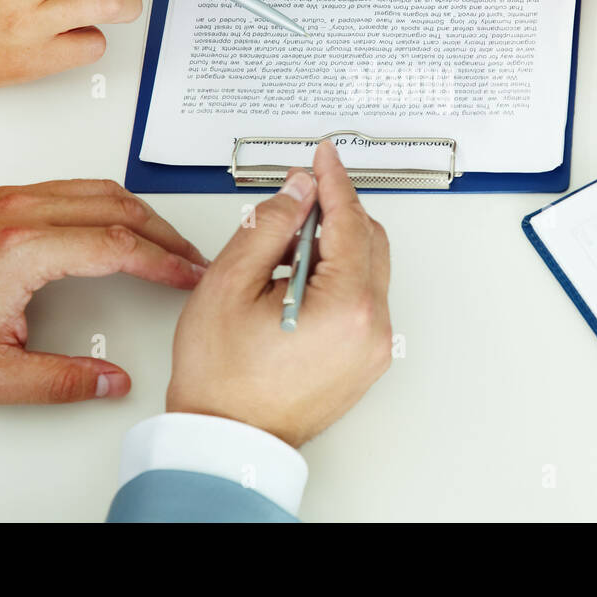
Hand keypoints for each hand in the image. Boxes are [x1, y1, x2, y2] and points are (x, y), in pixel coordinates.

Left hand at [0, 180, 208, 403]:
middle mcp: (18, 216)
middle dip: (164, 235)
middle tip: (189, 260)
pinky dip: (109, 202)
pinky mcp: (2, 200)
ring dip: (140, 214)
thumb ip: (62, 380)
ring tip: (164, 241)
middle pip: (117, 209)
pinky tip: (118, 220)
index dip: (163, 262)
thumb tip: (111, 380)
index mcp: (21, 253)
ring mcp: (9, 201)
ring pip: (98, 190)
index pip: (117, 246)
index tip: (188, 276)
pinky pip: (72, 187)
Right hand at [166, 140, 391, 446]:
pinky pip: (362, 301)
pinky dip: (337, 280)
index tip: (324, 156)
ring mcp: (374, 348)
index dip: (333, 181)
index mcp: (347, 306)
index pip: (350, 220)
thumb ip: (270, 225)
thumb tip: (298, 190)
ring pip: (367, 269)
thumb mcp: (231, 284)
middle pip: (369, 240)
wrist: (227, 440)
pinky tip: (295, 285)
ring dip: (333, 248)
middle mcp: (373, 327)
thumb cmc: (222, 379)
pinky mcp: (366, 360)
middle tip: (293, 204)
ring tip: (280, 259)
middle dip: (333, 213)